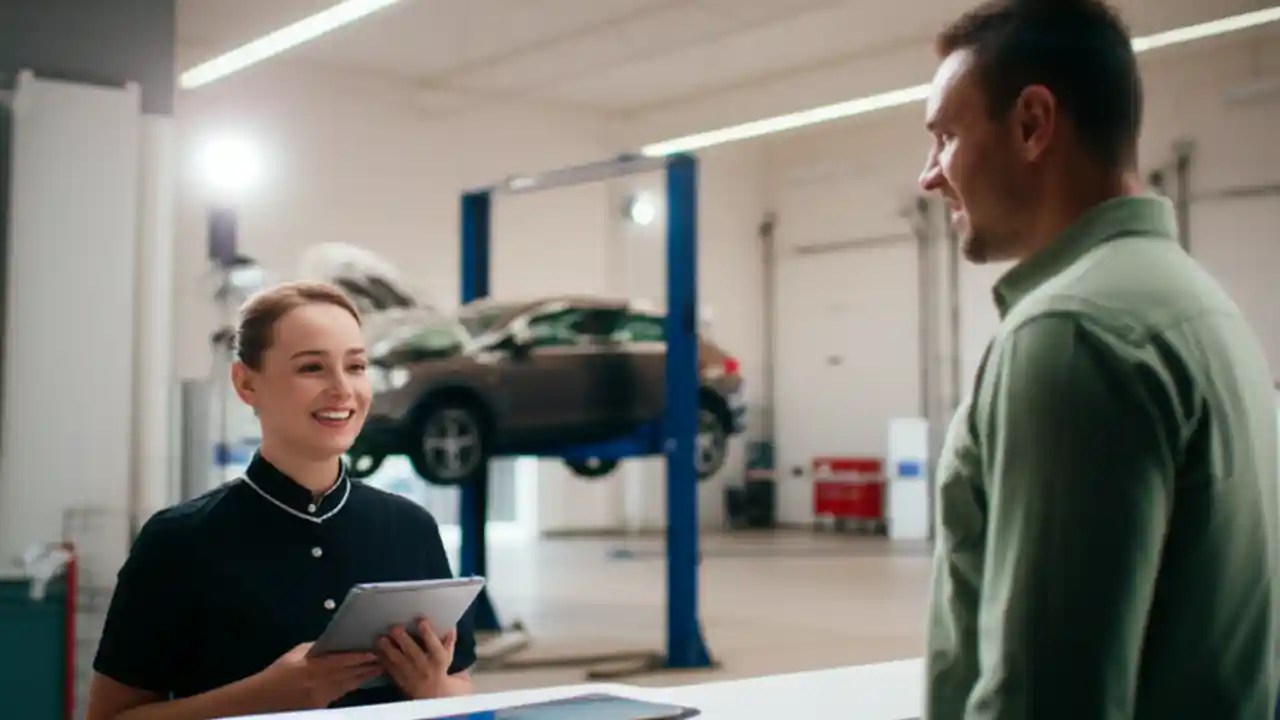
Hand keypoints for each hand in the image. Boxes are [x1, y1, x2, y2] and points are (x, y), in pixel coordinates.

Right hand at [253, 642, 382, 709]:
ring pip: (349, 685)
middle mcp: (320, 683)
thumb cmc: (279, 673)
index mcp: (313, 668)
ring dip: (365, 676)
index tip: (373, 652)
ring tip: (380, 668)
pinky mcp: (323, 705)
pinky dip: (353, 685)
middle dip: (368, 666)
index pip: (341, 662)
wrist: (264, 699)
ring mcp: (322, 696)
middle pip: (350, 674)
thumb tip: (334, 643)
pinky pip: (342, 693)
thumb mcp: (296, 654)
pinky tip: (363, 680)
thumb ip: (316, 649)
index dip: (359, 657)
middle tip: (385, 658)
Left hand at [377, 619, 459, 699]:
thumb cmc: (440, 669)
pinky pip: (390, 670)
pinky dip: (383, 661)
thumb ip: (449, 640)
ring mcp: (411, 675)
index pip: (434, 645)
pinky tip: (376, 651)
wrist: (433, 694)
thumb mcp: (448, 656)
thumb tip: (450, 625)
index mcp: (438, 660)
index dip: (428, 633)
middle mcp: (425, 667)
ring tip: (381, 639)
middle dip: (403, 640)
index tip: (421, 621)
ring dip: (389, 650)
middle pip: (413, 652)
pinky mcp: (400, 680)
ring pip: (399, 662)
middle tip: (394, 628)